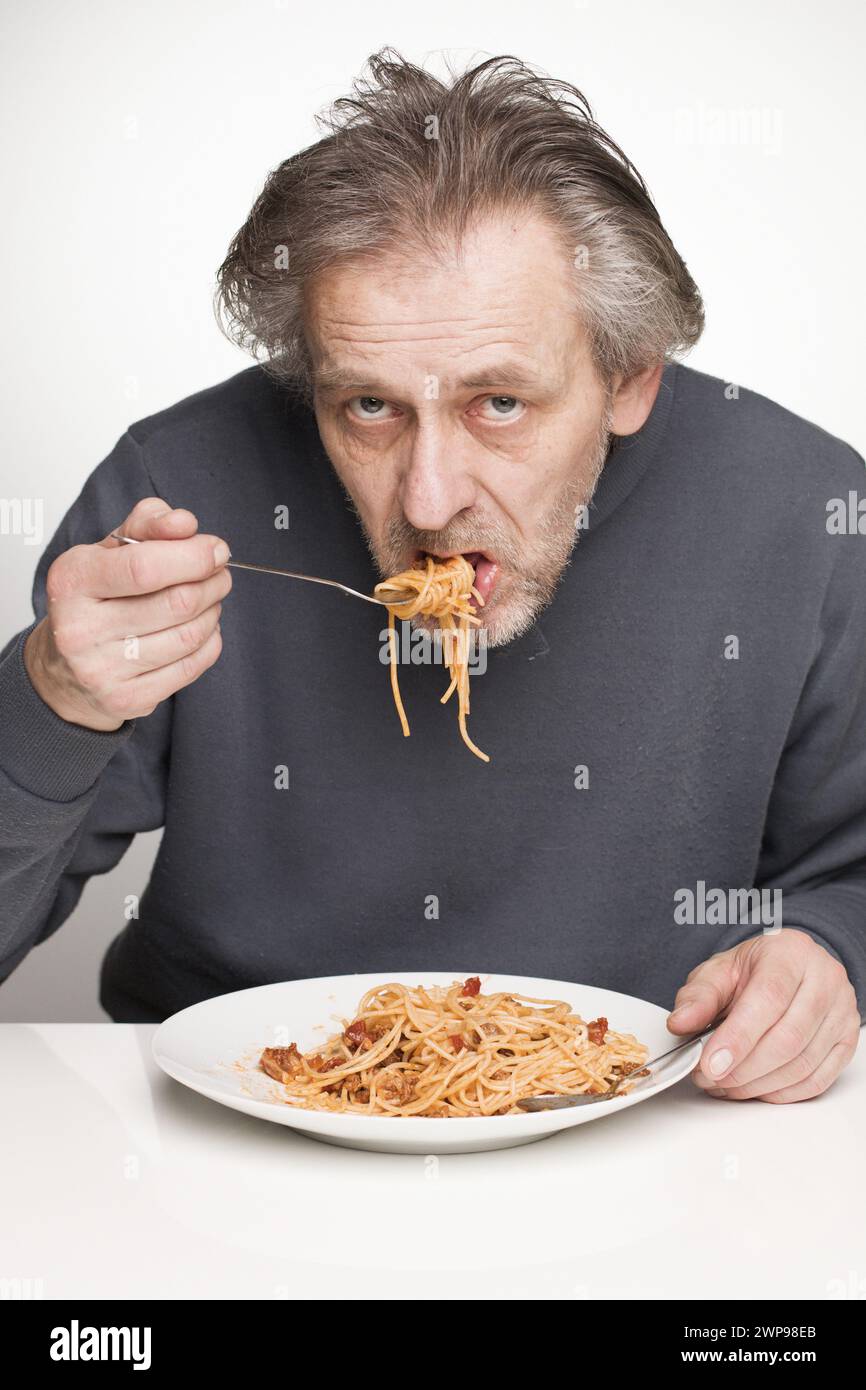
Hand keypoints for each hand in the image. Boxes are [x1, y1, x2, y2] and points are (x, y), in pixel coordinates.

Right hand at [24, 497, 231, 731]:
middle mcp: (80, 628)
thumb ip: (148, 525)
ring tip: (209, 599)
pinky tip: (203, 629)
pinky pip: (191, 666)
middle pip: (177, 602)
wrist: (64, 670)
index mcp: (72, 580)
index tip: (216, 549)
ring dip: (213, 611)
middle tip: (219, 574)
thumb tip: (184, 523)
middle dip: (212, 582)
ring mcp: (101, 669)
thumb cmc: (95, 600)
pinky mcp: (126, 699)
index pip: (144, 566)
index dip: (193, 556)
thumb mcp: (109, 551)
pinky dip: (210, 642)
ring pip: (189, 635)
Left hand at [667, 928, 860, 1102]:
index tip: (710, 1064)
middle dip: (743, 1068)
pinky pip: (817, 1079)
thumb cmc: (753, 971)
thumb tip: (680, 1023)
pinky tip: (755, 1088)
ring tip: (725, 1085)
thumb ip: (698, 997)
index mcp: (790, 952)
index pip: (769, 998)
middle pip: (788, 1037)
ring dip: (758, 1085)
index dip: (738, 1037)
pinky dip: (781, 1093)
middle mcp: (825, 978)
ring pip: (803, 1063)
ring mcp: (842, 1011)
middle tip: (710, 1078)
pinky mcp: (847, 1040)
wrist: (787, 969)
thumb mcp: (718, 972)